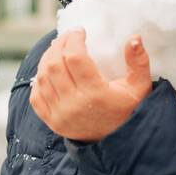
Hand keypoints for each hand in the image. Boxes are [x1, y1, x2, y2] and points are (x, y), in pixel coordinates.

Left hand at [30, 28, 153, 143]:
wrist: (117, 143)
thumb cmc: (129, 110)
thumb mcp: (140, 87)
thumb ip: (139, 61)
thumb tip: (134, 37)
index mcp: (95, 94)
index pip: (75, 58)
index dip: (74, 39)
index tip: (80, 31)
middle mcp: (74, 105)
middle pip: (54, 65)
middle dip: (59, 45)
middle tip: (68, 37)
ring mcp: (60, 115)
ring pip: (42, 78)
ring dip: (47, 58)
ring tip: (58, 49)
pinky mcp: (52, 122)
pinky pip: (36, 96)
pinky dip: (39, 80)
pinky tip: (49, 69)